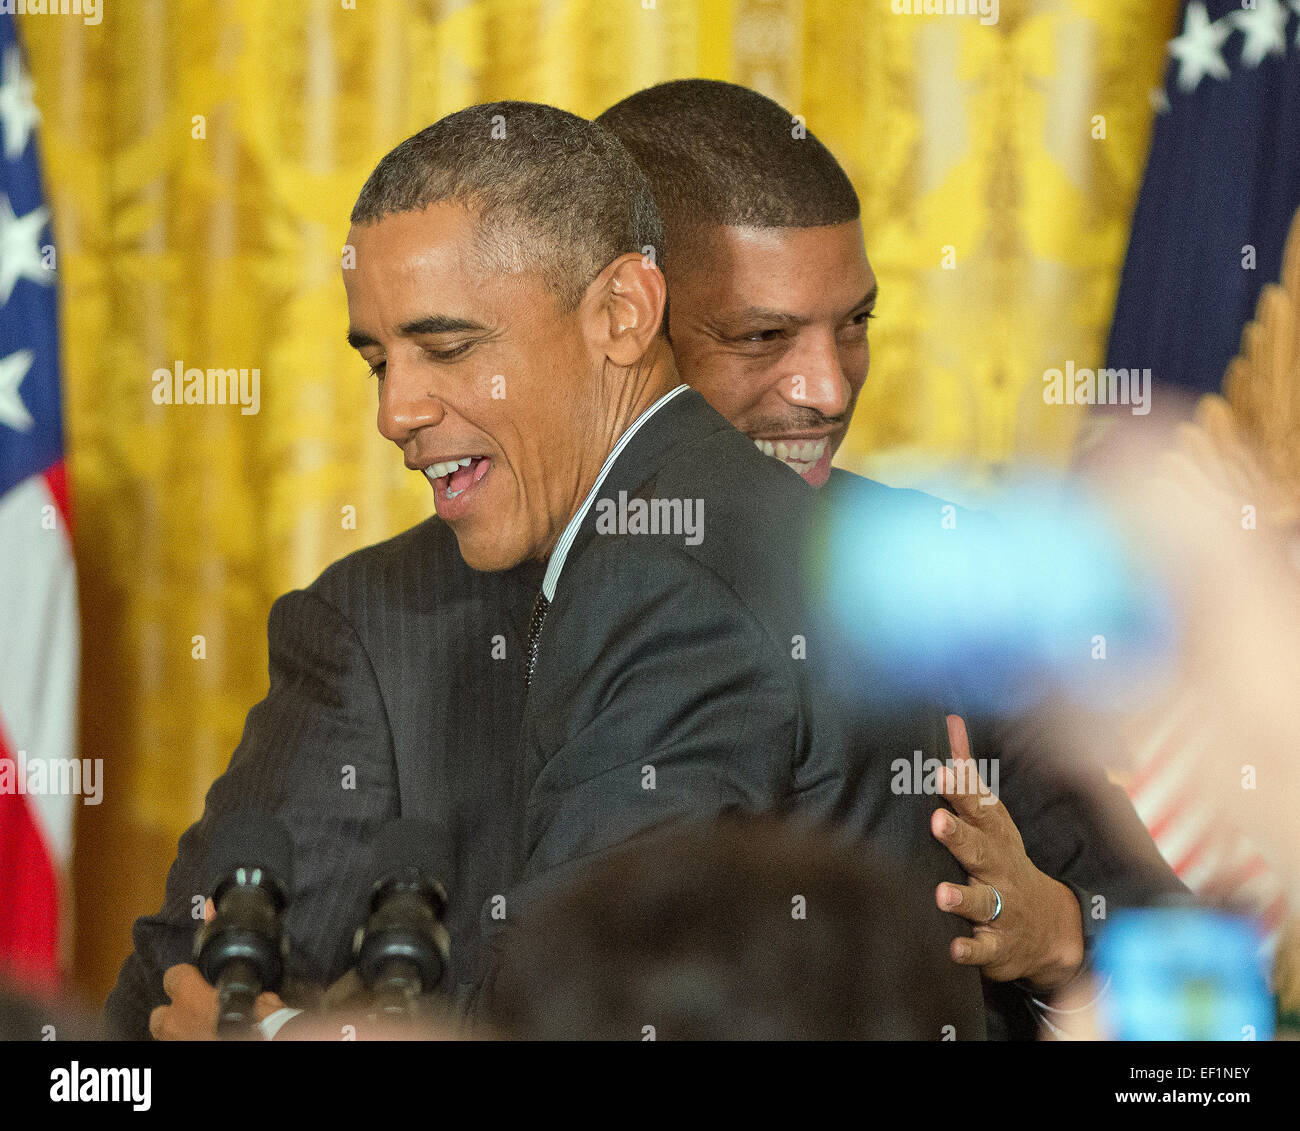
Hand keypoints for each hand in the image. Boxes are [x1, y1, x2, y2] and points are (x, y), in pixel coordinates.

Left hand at [148, 898, 287, 1039]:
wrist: (253, 1052)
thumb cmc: (253, 1032)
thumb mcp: (266, 1011)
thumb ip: (260, 1001)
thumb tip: (265, 1001)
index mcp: (192, 999)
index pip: (175, 975)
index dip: (187, 976)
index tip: (201, 979)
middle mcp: (176, 1023)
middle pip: (160, 1013)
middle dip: (175, 1011)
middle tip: (197, 1011)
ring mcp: (174, 1044)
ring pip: (165, 1035)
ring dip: (180, 1031)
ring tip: (200, 1030)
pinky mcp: (178, 1055)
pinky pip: (177, 1045)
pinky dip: (187, 1042)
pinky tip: (204, 1039)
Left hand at [932, 714, 1084, 992]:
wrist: (1049, 928)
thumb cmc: (1003, 859)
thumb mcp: (991, 817)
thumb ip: (967, 774)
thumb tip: (951, 721)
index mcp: (996, 836)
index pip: (981, 810)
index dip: (963, 792)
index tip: (943, 773)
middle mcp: (1000, 869)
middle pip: (980, 851)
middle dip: (959, 836)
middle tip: (937, 822)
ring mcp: (1002, 908)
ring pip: (983, 902)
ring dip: (963, 898)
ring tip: (942, 894)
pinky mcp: (997, 945)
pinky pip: (984, 949)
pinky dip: (970, 950)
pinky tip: (953, 948)